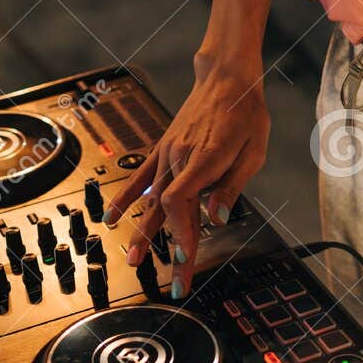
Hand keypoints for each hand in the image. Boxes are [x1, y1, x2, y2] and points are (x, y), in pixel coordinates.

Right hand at [106, 58, 269, 296]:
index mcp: (203, 159)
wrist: (227, 79)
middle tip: (174, 283)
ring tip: (134, 262)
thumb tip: (216, 218)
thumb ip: (231, 186)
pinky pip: (139, 178)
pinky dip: (124, 198)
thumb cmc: (246, 114)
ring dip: (142, 233)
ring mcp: (167, 155)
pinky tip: (110, 218)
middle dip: (170, 250)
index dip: (182, 233)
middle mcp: (179, 159)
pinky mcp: (163, 151)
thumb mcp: (253, 150)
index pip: (181, 204)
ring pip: (151, 201)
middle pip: (168, 212)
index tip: (185, 258)